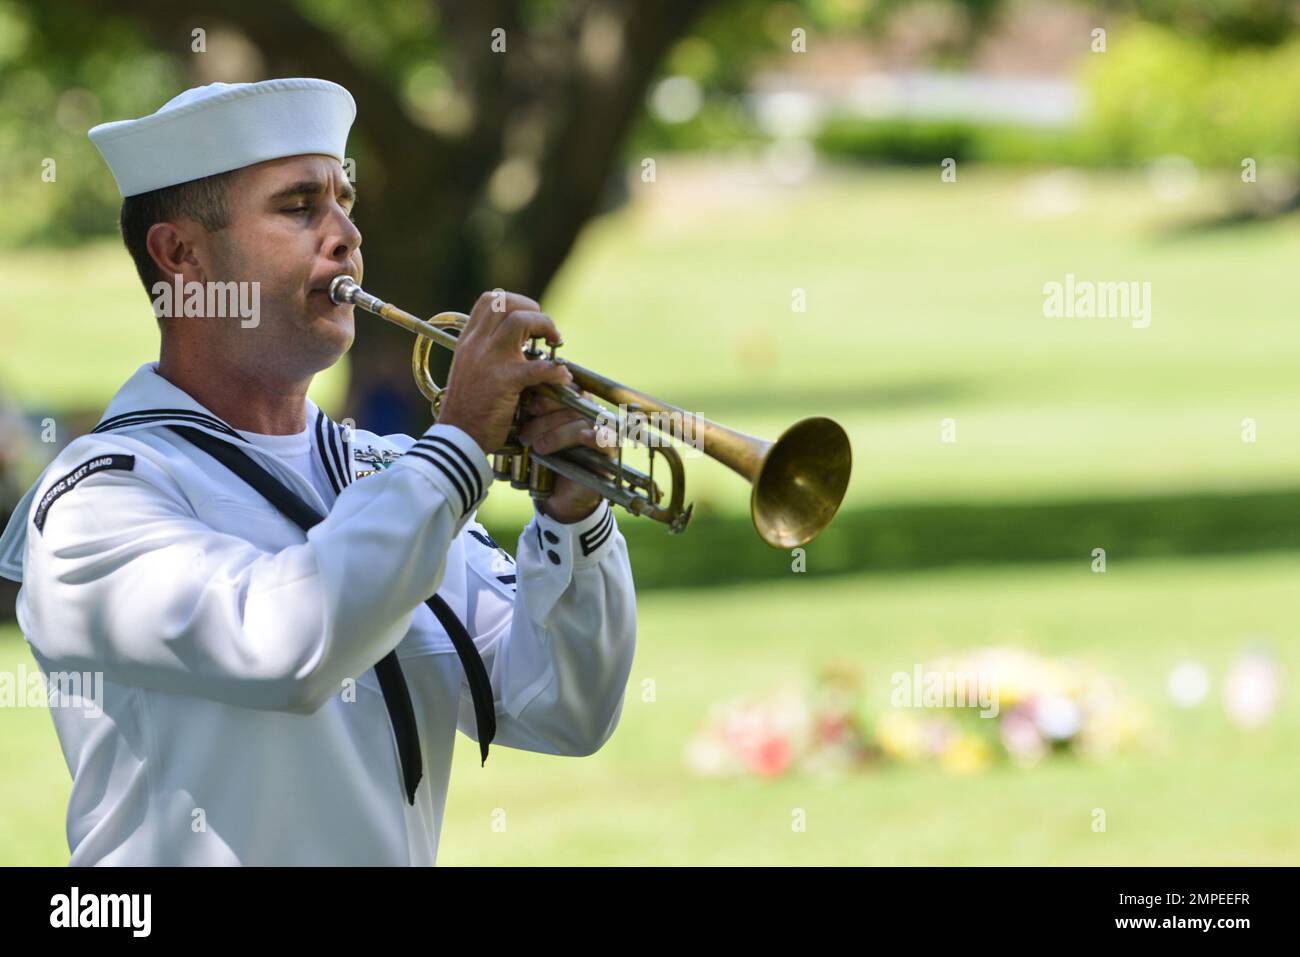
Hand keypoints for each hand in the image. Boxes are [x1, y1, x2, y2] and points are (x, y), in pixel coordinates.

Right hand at [435, 290, 573, 454]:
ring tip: (554, 342)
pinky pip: (538, 366)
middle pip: (505, 302)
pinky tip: (562, 377)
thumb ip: (486, 353)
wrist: (458, 437)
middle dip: (533, 309)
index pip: (489, 300)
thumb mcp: (469, 370)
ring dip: (545, 326)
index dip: (515, 302)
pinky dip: (556, 370)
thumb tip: (516, 344)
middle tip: (544, 330)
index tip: (528, 318)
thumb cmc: (467, 408)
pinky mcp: (505, 381)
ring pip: (520, 320)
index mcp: (468, 340)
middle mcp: (477, 344)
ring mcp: (490, 360)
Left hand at [517, 390, 617, 522]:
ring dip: (557, 434)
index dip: (548, 397)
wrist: (558, 494)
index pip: (565, 392)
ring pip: (580, 424)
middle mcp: (588, 416)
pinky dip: (595, 437)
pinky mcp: (607, 452)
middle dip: (546, 420)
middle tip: (525, 435)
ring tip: (538, 448)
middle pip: (571, 407)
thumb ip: (533, 416)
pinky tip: (584, 438)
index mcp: (573, 406)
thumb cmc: (546, 459)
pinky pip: (605, 440)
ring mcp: (600, 432)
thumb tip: (520, 397)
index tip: (530, 407)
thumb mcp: (535, 435)